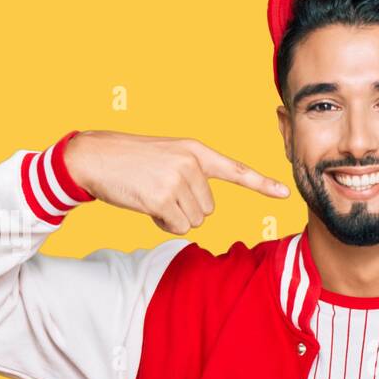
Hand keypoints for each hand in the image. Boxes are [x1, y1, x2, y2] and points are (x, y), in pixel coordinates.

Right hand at [63, 130, 289, 234]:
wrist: (93, 157)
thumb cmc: (130, 161)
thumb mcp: (167, 158)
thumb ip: (191, 176)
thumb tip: (203, 213)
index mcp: (196, 151)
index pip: (236, 169)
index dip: (261, 184)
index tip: (284, 193)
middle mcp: (191, 163)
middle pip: (209, 209)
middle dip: (185, 208)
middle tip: (159, 191)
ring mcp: (177, 180)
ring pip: (195, 220)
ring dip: (174, 217)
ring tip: (151, 195)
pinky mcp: (163, 198)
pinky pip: (179, 227)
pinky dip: (164, 224)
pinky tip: (146, 205)